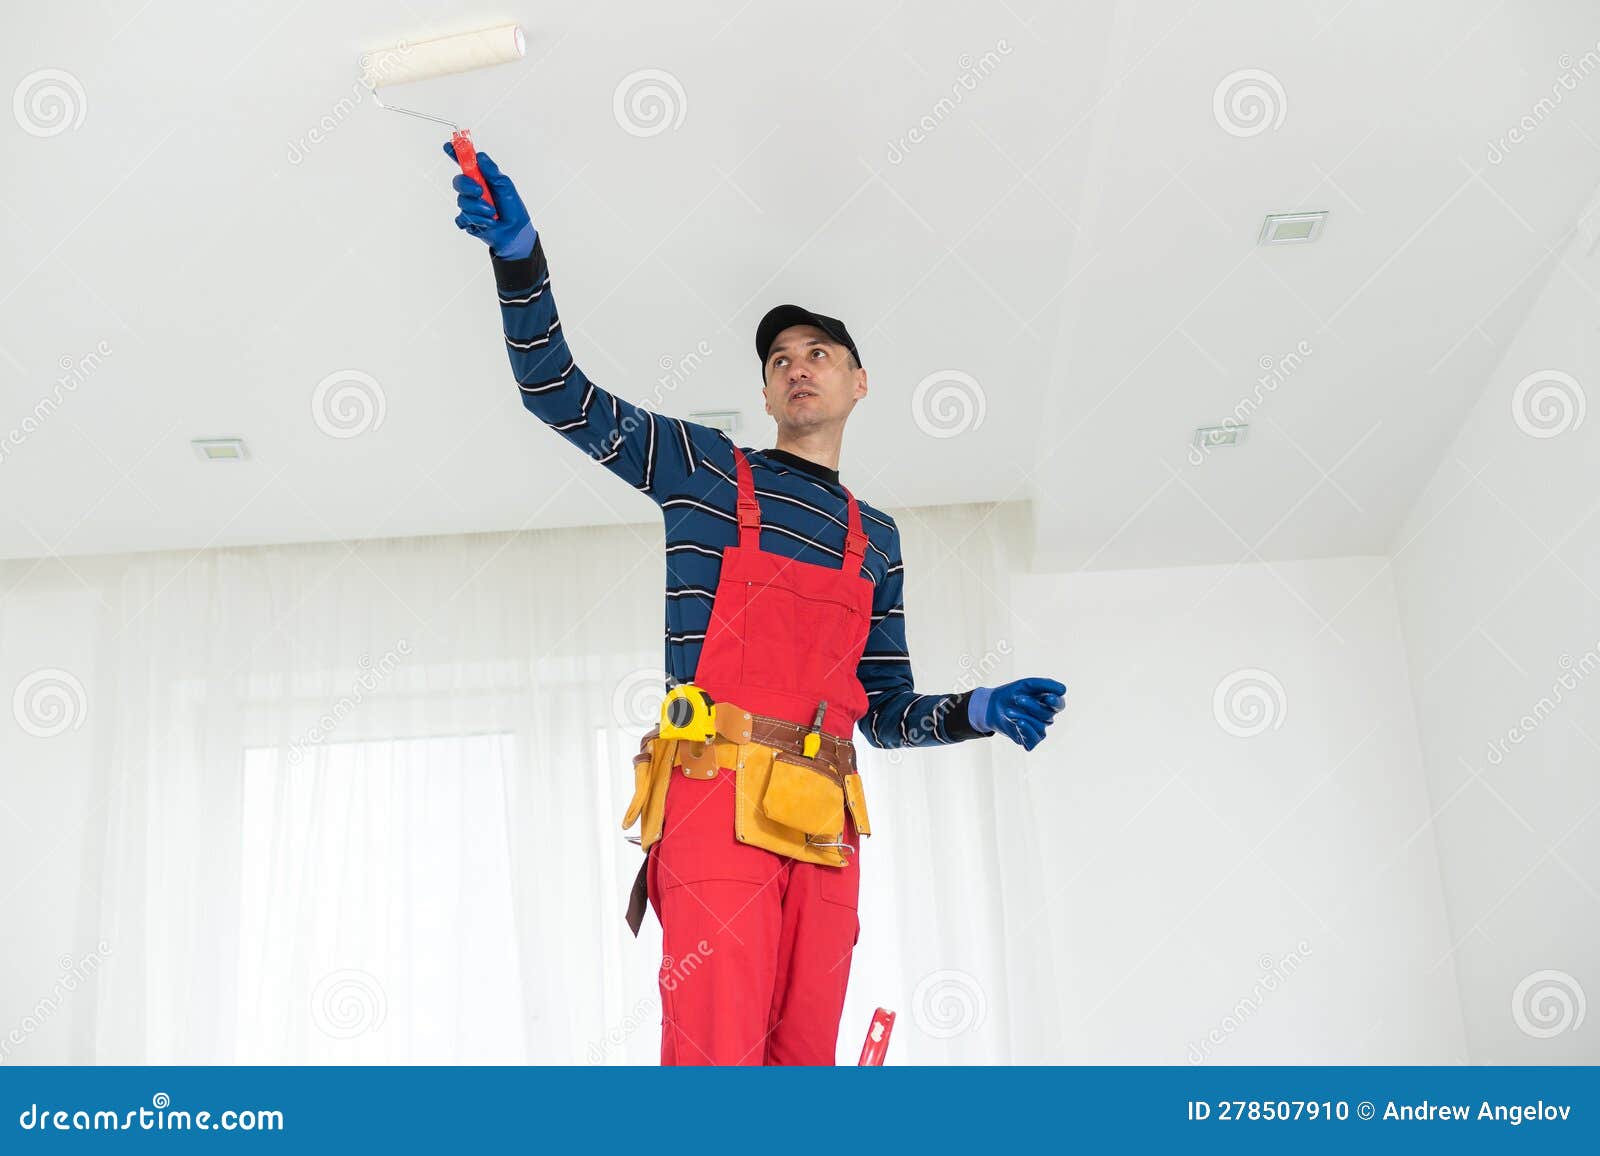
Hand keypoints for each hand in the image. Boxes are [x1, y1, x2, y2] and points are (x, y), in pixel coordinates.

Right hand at [444, 142, 535, 259]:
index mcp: (480, 178)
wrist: (516, 232)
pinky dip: (477, 220)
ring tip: (493, 213)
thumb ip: (492, 171)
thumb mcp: (505, 186)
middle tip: (480, 191)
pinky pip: (463, 218)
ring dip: (479, 208)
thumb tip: (480, 155)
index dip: (455, 154)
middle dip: (467, 186)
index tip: (448, 145)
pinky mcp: (467, 221)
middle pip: (458, 182)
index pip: (464, 163)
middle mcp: (472, 190)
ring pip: (462, 202)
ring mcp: (468, 205)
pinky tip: (488, 222)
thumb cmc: (512, 207)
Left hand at [970, 677, 1064, 750]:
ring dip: (1023, 717)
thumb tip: (1063, 690)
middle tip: (1017, 699)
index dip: (1056, 703)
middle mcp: (1046, 718)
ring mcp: (1038, 730)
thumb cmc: (1012, 693)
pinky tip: (1018, 723)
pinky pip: (1033, 740)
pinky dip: (1026, 731)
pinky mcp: (1029, 740)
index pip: (1059, 705)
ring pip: (1039, 727)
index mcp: (1048, 704)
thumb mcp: (1027, 684)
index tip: (1048, 698)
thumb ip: (1045, 685)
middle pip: (1047, 715)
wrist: (991, 706)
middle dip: (1032, 707)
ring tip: (1009, 711)